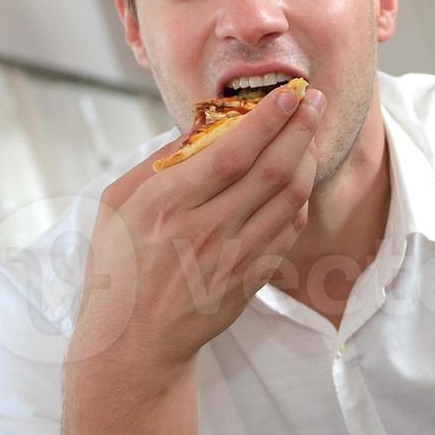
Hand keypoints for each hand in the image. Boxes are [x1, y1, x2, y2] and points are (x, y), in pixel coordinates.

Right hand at [73, 86, 322, 373]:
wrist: (134, 340)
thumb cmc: (119, 265)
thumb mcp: (118, 204)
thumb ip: (158, 161)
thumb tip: (203, 123)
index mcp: (166, 204)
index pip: (231, 153)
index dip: (267, 120)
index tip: (289, 93)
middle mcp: (205, 230)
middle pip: (272, 170)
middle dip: (301, 129)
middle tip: (317, 100)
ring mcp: (233, 258)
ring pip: (289, 199)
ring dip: (309, 159)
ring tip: (312, 131)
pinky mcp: (251, 279)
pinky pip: (288, 230)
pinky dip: (300, 198)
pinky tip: (301, 176)